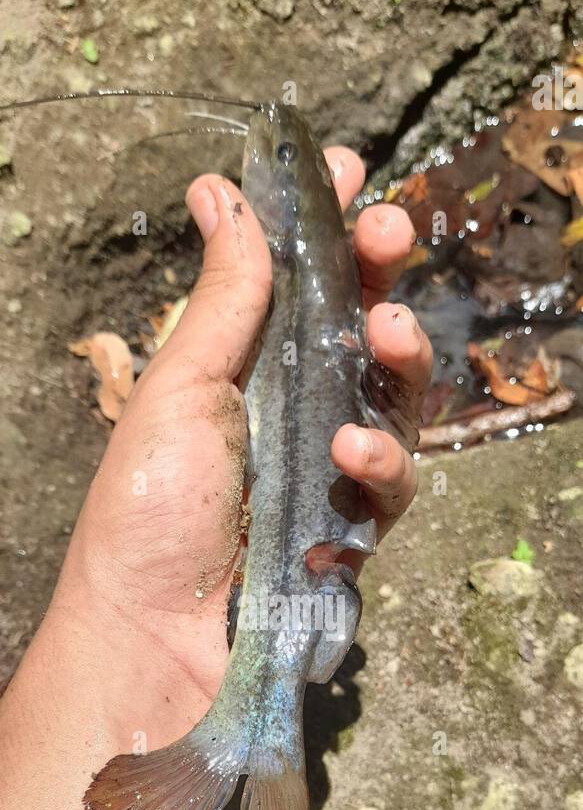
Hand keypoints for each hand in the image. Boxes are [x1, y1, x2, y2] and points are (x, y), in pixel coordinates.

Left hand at [58, 148, 431, 731]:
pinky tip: (350, 453)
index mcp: (247, 366)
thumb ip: (221, 299)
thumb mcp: (178, 389)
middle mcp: (296, 410)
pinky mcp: (354, 529)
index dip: (328, 228)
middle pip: (364, 327)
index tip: (342, 175)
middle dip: (383, 272)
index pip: (303, 282)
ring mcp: (329, 470)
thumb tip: (223, 193)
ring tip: (384, 334)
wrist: (150, 634)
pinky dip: (382, 460)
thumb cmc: (146, 512)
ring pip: (399, 398)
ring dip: (401, 356)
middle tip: (388, 234)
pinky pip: (395, 483)